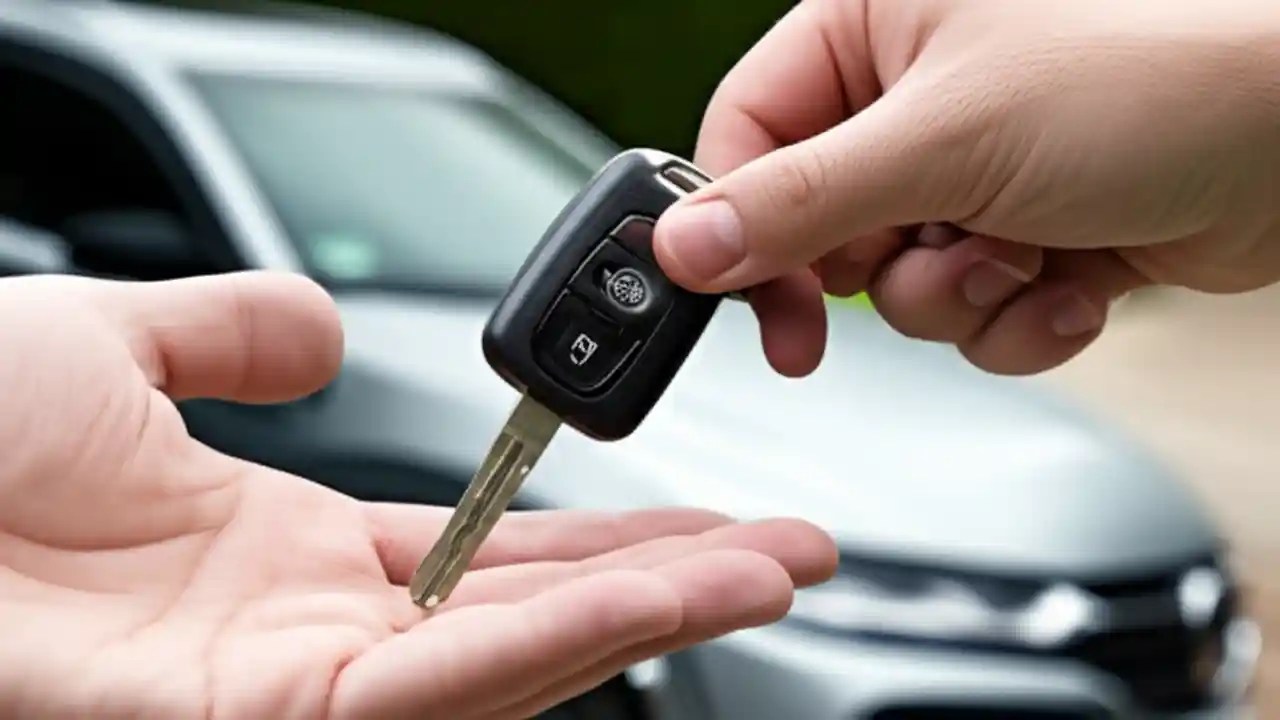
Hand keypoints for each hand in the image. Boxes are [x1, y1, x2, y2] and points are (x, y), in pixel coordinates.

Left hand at [0, 271, 835, 718]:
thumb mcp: (113, 351)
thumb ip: (230, 333)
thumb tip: (313, 338)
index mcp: (277, 560)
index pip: (481, 560)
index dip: (594, 536)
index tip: (691, 506)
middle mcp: (305, 641)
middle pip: (527, 622)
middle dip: (668, 588)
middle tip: (791, 554)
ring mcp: (293, 698)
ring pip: (514, 667)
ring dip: (655, 616)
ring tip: (774, 574)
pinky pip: (446, 684)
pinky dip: (562, 642)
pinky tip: (665, 599)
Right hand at [653, 0, 1279, 375]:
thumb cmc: (1153, 77)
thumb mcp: (943, 138)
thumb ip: (799, 201)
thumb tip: (686, 245)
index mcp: (871, 25)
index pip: (747, 134)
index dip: (742, 225)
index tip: (754, 299)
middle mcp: (914, 93)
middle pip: (820, 222)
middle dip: (882, 269)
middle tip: (932, 259)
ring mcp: (972, 167)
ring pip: (895, 283)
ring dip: (958, 296)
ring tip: (1024, 257)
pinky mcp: (1025, 230)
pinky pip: (969, 308)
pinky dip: (1017, 315)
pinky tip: (1074, 280)